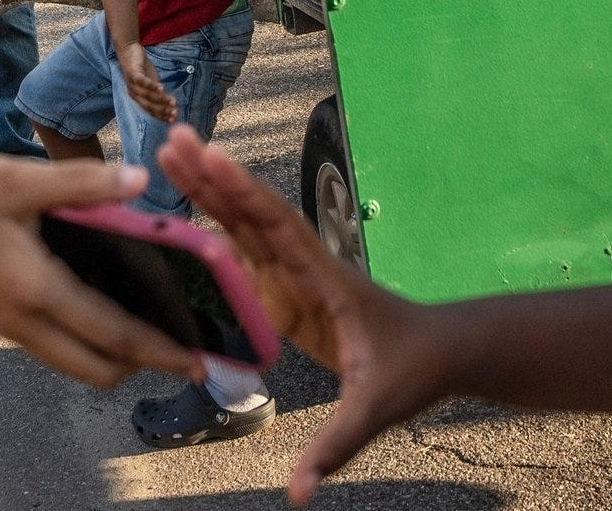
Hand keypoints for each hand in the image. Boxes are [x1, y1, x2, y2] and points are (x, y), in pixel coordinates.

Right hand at [0, 150, 206, 387]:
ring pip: (71, 362)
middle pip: (94, 369)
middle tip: (179, 349)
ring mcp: (4, 326)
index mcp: (36, 291)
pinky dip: (84, 343)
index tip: (197, 362)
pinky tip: (100, 311)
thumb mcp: (18, 178)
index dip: (159, 350)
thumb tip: (140, 180)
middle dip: (141, 365)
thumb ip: (83, 183)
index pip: (111, 335)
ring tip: (149, 331)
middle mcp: (23, 322)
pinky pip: (51, 347)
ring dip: (112, 357)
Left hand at [115, 41, 177, 123]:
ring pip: (147, 95)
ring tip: (173, 102)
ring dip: (161, 99)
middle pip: (148, 105)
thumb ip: (159, 93)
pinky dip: (152, 86)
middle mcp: (133, 94)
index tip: (174, 119)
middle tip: (175, 113)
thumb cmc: (142, 68)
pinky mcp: (132, 73)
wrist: (128, 50)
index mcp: (138, 98)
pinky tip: (162, 88)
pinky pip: (142, 82)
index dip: (161, 116)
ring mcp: (132, 84)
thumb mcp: (153, 82)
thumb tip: (171, 104)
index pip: (150, 110)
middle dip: (162, 110)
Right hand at [157, 128, 457, 501]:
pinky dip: (213, 223)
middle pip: (252, 211)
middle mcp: (304, 265)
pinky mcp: (285, 289)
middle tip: (173, 137)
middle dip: (213, 174)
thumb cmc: (414, 371)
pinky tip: (184, 207)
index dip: (245, 193)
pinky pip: (242, 249)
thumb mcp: (375, 409)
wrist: (441, 351)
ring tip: (170, 152)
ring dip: (208, 188)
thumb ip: (335, 445)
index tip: (213, 157)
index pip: (279, 227)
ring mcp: (292, 274)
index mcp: (325, 278)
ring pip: (243, 222)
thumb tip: (299, 493)